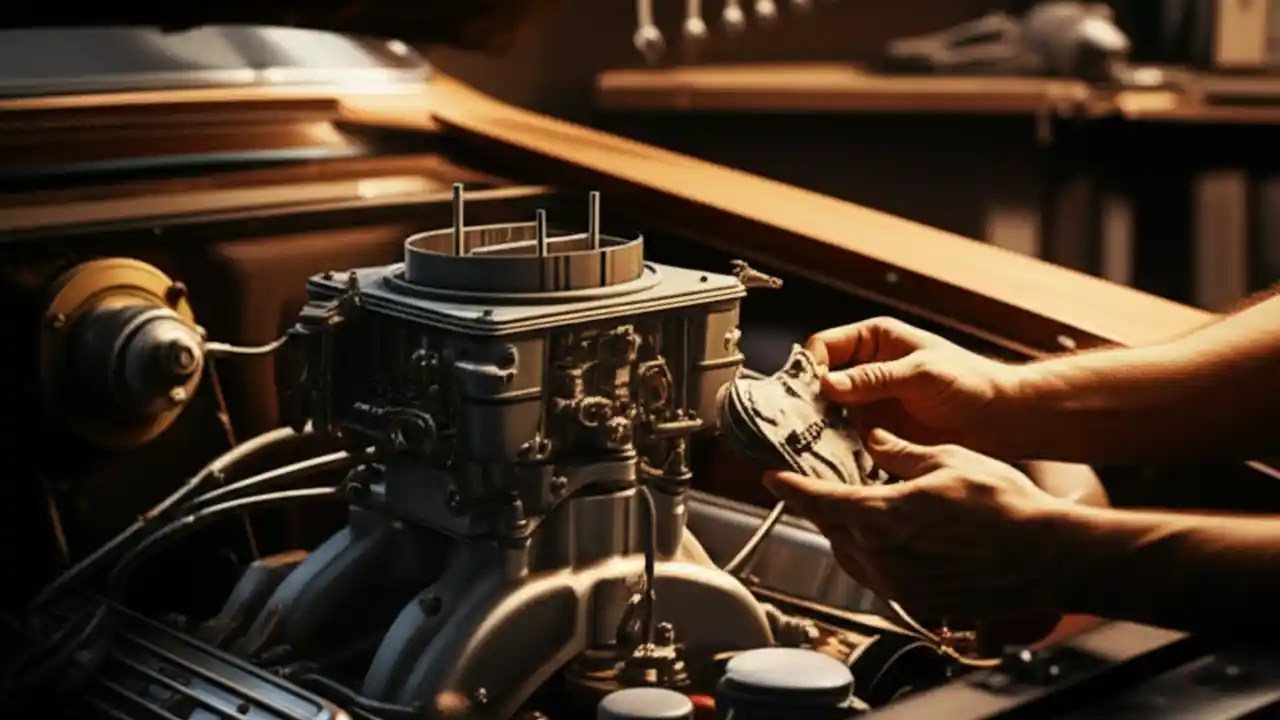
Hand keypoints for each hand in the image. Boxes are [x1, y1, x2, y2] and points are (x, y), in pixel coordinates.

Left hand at [763, 429, 1070, 619]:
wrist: (1048, 556)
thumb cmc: (1005, 506)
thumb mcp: (947, 459)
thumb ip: (901, 453)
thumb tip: (877, 440)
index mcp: (881, 517)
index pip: (818, 502)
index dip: (790, 488)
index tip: (772, 478)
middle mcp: (882, 557)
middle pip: (831, 530)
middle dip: (822, 508)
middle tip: (820, 489)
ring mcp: (900, 585)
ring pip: (852, 557)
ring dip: (847, 534)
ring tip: (860, 511)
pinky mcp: (919, 601)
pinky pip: (879, 578)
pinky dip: (874, 556)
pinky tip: (893, 539)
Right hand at [806, 318, 1021, 456]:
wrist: (1000, 420)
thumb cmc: (969, 383)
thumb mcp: (920, 374)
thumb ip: (873, 378)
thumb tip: (827, 383)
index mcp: (874, 340)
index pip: (824, 347)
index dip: (810, 367)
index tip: (804, 392)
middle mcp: (864, 369)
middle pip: (818, 382)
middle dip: (807, 401)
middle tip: (798, 425)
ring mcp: (868, 402)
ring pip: (826, 412)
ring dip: (819, 428)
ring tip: (810, 447)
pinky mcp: (875, 431)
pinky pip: (844, 438)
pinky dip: (836, 448)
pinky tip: (832, 460)